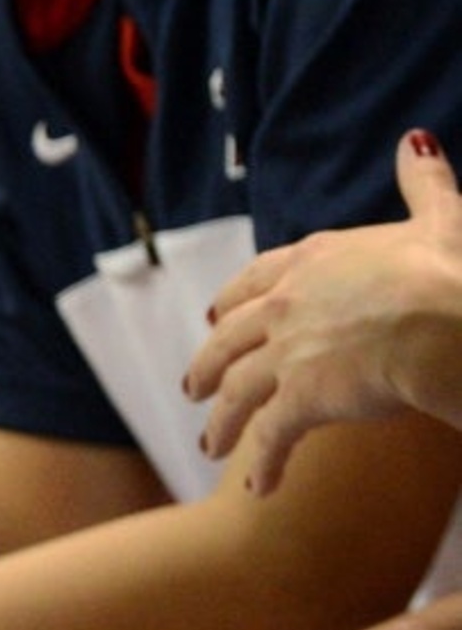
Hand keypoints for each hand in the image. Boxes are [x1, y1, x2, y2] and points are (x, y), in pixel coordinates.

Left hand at [189, 130, 461, 493]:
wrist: (451, 320)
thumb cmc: (451, 271)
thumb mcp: (438, 220)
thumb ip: (422, 184)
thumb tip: (416, 141)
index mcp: (313, 260)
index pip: (256, 279)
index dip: (232, 301)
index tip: (213, 316)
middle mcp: (287, 303)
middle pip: (230, 336)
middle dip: (209, 363)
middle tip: (193, 386)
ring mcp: (288, 350)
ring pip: (237, 388)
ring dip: (221, 420)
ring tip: (210, 444)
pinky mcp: (302, 397)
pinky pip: (271, 437)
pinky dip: (260, 463)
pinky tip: (255, 489)